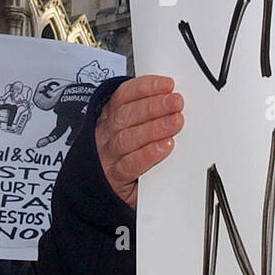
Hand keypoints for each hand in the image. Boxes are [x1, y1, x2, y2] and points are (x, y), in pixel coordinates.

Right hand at [94, 75, 183, 209]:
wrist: (98, 190)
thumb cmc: (121, 155)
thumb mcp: (129, 129)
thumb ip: (147, 114)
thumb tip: (173, 98)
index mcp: (110, 116)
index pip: (123, 96)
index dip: (145, 87)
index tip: (167, 84)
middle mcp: (106, 133)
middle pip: (126, 115)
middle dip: (154, 106)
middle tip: (176, 102)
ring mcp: (108, 155)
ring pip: (127, 138)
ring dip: (154, 128)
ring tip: (175, 122)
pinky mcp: (115, 176)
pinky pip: (130, 164)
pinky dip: (148, 154)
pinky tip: (164, 147)